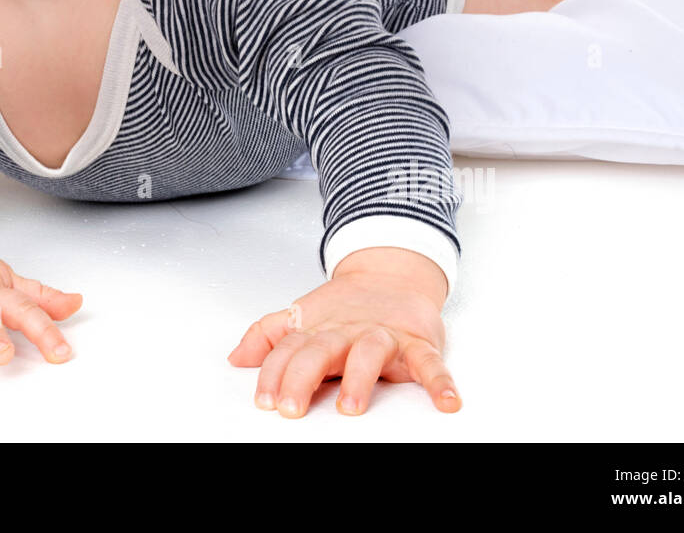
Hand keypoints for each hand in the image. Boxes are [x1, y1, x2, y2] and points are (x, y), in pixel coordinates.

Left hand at [226, 253, 458, 416]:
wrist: (391, 275)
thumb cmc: (345, 309)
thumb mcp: (303, 318)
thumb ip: (268, 336)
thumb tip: (236, 358)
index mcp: (317, 329)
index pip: (288, 350)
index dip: (273, 374)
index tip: (263, 401)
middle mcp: (347, 332)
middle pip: (320, 351)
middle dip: (303, 378)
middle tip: (291, 408)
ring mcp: (383, 336)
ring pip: (369, 353)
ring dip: (359, 379)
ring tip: (351, 407)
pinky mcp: (418, 342)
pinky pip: (431, 363)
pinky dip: (440, 382)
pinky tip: (447, 403)